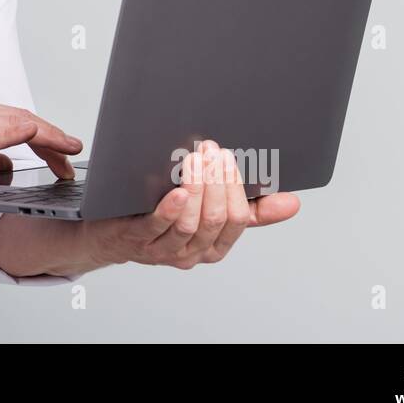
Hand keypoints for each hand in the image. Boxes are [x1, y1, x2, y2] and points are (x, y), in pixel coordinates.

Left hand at [89, 140, 299, 269]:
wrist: (111, 234)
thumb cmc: (165, 216)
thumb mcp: (209, 213)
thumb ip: (250, 209)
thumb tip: (292, 202)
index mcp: (215, 246)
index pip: (238, 220)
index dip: (235, 187)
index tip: (228, 158)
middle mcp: (193, 252)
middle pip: (215, 219)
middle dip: (216, 182)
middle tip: (211, 150)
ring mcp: (164, 249)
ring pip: (190, 223)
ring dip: (196, 187)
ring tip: (194, 159)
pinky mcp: (138, 240)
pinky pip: (158, 227)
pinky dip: (171, 209)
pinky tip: (177, 191)